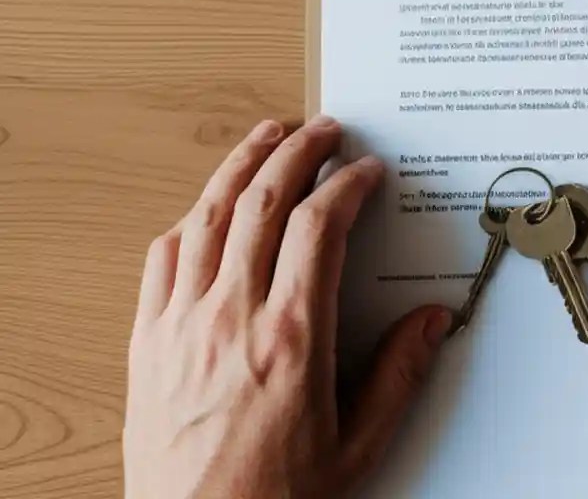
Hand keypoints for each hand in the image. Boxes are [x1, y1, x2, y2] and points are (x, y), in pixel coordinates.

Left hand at [124, 116, 452, 498]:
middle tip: (324, 130)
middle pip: (263, 201)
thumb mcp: (358, 445)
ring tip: (267, 136)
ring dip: (241, 165)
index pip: (321, 227)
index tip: (367, 172)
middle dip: (298, 151)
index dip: (348, 185)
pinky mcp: (146, 339)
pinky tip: (206, 209)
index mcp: (293, 338)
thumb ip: (399, 375)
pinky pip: (162, 257)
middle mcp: (232, 317)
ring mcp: (181, 323)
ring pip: (207, 214)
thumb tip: (435, 320)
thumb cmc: (273, 497)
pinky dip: (190, 219)